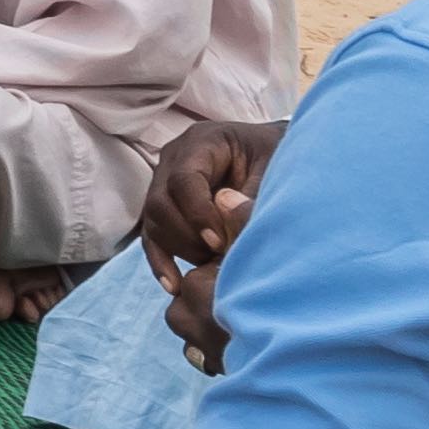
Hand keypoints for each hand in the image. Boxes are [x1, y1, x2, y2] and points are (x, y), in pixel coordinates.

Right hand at [139, 112, 280, 374]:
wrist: (271, 157)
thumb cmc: (276, 158)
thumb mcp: (274, 169)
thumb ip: (253, 195)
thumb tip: (234, 225)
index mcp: (201, 142)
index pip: (183, 180)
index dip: (197, 214)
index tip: (220, 242)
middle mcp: (173, 159)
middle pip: (159, 203)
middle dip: (186, 236)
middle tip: (218, 256)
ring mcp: (163, 184)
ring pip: (153, 222)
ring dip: (178, 250)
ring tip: (211, 265)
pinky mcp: (163, 209)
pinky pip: (152, 237)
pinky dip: (161, 262)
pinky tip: (174, 286)